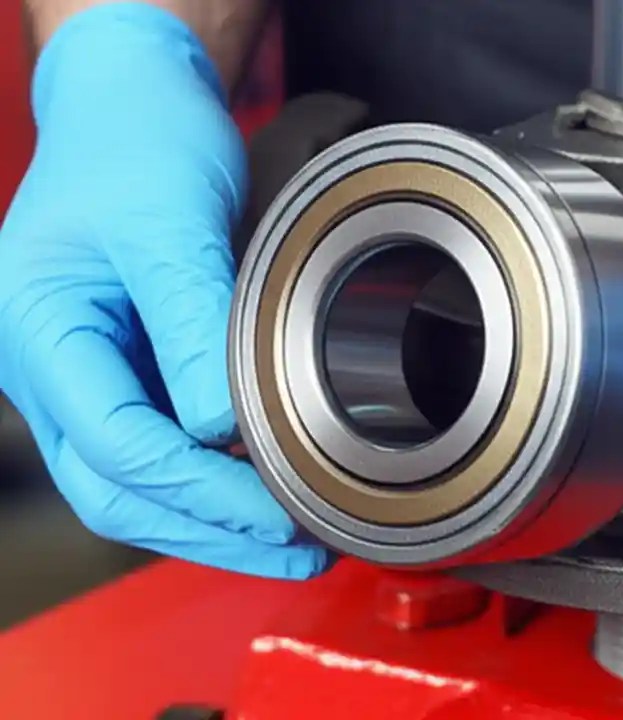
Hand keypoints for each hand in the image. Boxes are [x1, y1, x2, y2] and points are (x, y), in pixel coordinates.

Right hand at [0, 4, 325, 577]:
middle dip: (208, 529)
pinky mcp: (127, 372)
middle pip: (117, 488)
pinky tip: (269, 492)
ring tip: (295, 540)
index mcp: (36, 329)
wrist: (136, 106)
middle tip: (296, 546)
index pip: (115, 444)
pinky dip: (212, 482)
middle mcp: (49, 365)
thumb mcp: (170, 223)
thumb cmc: (140, 145)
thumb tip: (217, 430)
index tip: (277, 507)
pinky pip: (160, 448)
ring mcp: (84, 374)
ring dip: (212, 521)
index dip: (200, 489)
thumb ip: (190, 325)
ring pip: (135, 483)